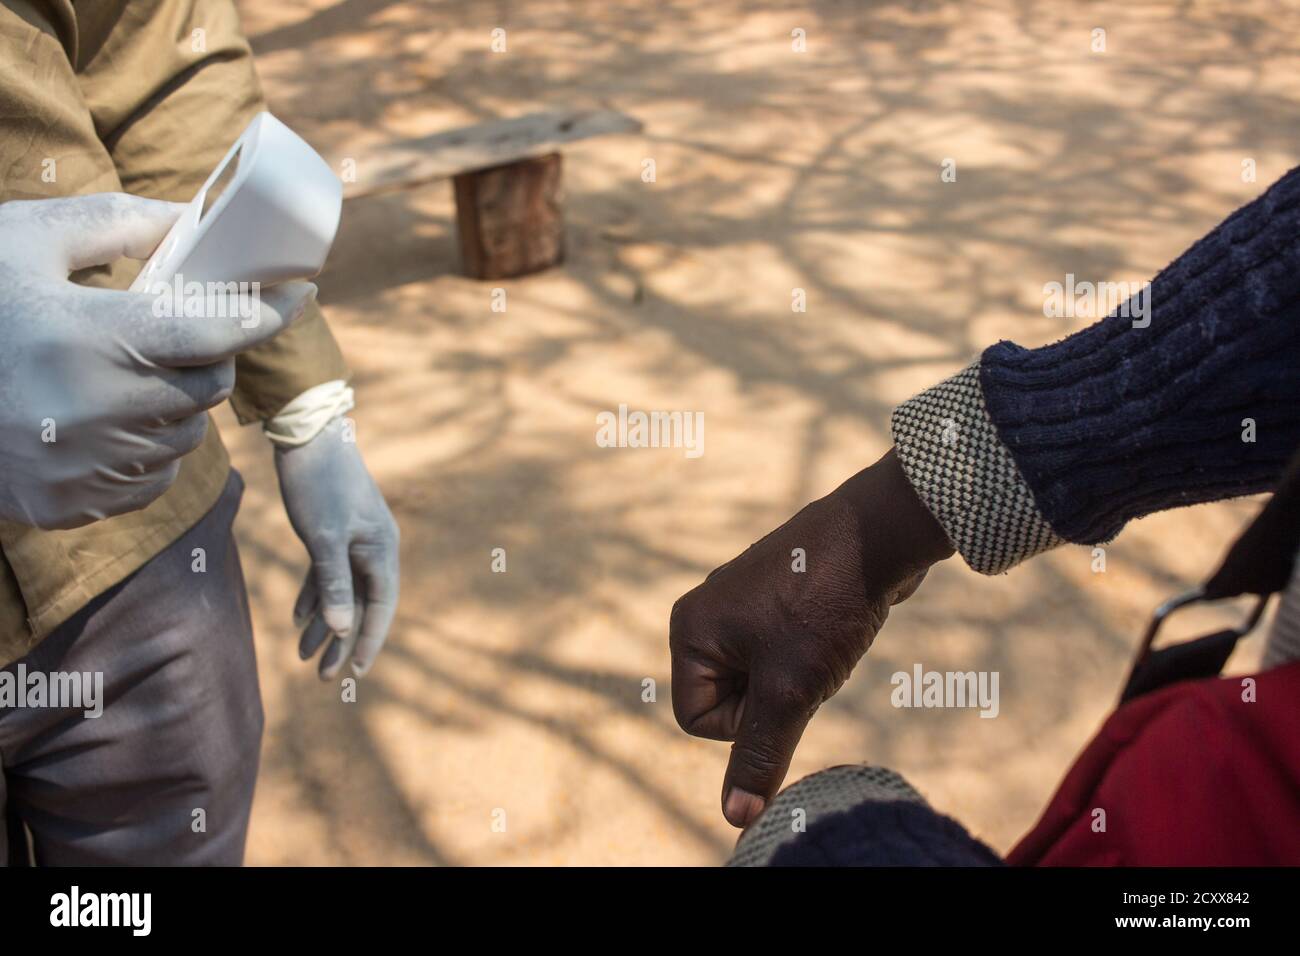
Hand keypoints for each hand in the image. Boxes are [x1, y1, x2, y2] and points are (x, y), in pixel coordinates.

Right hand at [0, 193, 313, 528]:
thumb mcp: (27, 241)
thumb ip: (114, 223)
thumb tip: (192, 219)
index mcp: (88, 337)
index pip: (213, 332)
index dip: (265, 312)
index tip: (300, 293)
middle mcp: (94, 409)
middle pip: (209, 388)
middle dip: (207, 360)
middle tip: (176, 340)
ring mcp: (84, 465)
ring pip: (187, 436)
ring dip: (175, 406)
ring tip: (121, 379)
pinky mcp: (72, 505)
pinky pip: (155, 479)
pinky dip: (147, 450)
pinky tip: (102, 422)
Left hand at [275, 415, 399, 679]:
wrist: (308, 434)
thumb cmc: (318, 483)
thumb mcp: (323, 536)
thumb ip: (333, 582)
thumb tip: (339, 627)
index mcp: (382, 550)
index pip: (380, 606)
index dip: (369, 641)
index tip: (356, 672)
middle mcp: (375, 547)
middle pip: (360, 604)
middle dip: (341, 641)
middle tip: (324, 677)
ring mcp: (355, 539)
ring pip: (342, 591)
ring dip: (324, 623)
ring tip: (303, 656)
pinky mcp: (334, 530)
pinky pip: (327, 573)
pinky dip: (314, 595)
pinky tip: (298, 617)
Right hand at [669, 448, 953, 827]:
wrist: (876, 535)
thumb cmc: (824, 606)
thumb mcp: (789, 690)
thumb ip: (759, 754)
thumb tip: (736, 817)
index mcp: (689, 631)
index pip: (697, 720)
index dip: (746, 721)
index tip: (781, 682)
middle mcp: (705, 614)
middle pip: (727, 702)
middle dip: (772, 698)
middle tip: (803, 660)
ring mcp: (740, 604)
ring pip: (759, 681)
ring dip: (794, 678)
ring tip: (819, 641)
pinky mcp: (774, 599)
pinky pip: (780, 655)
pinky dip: (808, 656)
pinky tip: (829, 629)